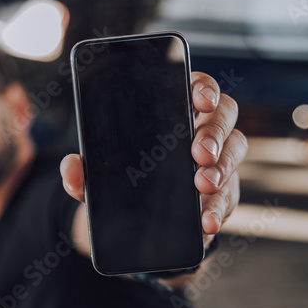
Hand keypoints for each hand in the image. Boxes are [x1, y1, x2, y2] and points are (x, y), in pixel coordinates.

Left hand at [60, 71, 244, 240]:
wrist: (137, 221)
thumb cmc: (125, 178)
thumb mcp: (101, 174)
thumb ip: (84, 170)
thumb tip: (72, 168)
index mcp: (176, 110)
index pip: (198, 86)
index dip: (205, 88)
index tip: (200, 100)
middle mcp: (203, 129)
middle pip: (224, 115)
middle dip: (215, 133)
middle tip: (198, 153)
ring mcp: (219, 160)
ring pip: (235, 151)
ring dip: (222, 169)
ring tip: (204, 185)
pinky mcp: (224, 192)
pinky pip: (229, 196)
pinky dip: (218, 210)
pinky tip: (206, 221)